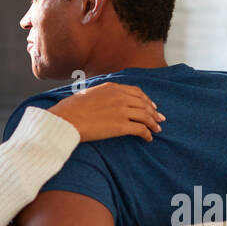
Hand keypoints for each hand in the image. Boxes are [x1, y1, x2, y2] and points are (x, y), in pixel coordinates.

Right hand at [47, 82, 164, 142]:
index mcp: (112, 87)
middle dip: (154, 112)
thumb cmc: (71, 109)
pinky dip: (148, 134)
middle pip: (144, 104)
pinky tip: (149, 138)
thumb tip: (104, 100)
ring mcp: (122, 111)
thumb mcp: (88, 93)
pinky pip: (141, 129)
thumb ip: (101, 94)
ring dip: (154, 123)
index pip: (136, 92)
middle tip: (160, 119)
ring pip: (146, 116)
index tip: (151, 106)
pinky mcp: (122, 126)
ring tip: (157, 129)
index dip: (146, 100)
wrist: (66, 119)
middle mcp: (120, 96)